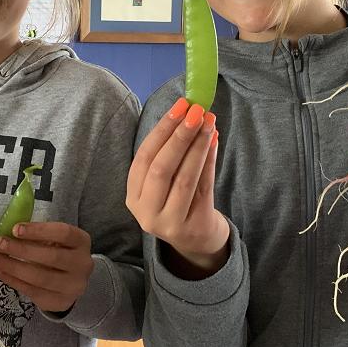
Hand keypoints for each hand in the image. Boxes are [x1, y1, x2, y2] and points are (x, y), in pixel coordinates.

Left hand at [0, 222, 94, 313]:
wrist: (72, 282)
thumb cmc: (59, 253)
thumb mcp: (55, 240)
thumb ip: (38, 235)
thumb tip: (7, 233)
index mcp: (82, 242)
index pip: (63, 233)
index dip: (38, 230)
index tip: (15, 229)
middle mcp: (82, 264)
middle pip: (52, 257)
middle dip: (21, 250)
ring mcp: (73, 286)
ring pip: (40, 278)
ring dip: (13, 267)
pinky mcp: (60, 302)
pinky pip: (32, 291)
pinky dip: (13, 280)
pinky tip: (0, 272)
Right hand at [126, 97, 229, 278]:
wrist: (197, 240)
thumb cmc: (179, 201)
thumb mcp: (166, 182)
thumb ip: (171, 153)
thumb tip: (189, 113)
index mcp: (134, 196)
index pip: (144, 157)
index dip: (162, 129)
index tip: (180, 106)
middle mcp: (145, 212)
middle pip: (161, 168)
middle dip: (180, 136)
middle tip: (196, 112)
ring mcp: (168, 223)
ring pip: (183, 178)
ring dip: (197, 146)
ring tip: (209, 123)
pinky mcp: (192, 226)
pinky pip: (202, 187)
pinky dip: (208, 161)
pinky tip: (214, 141)